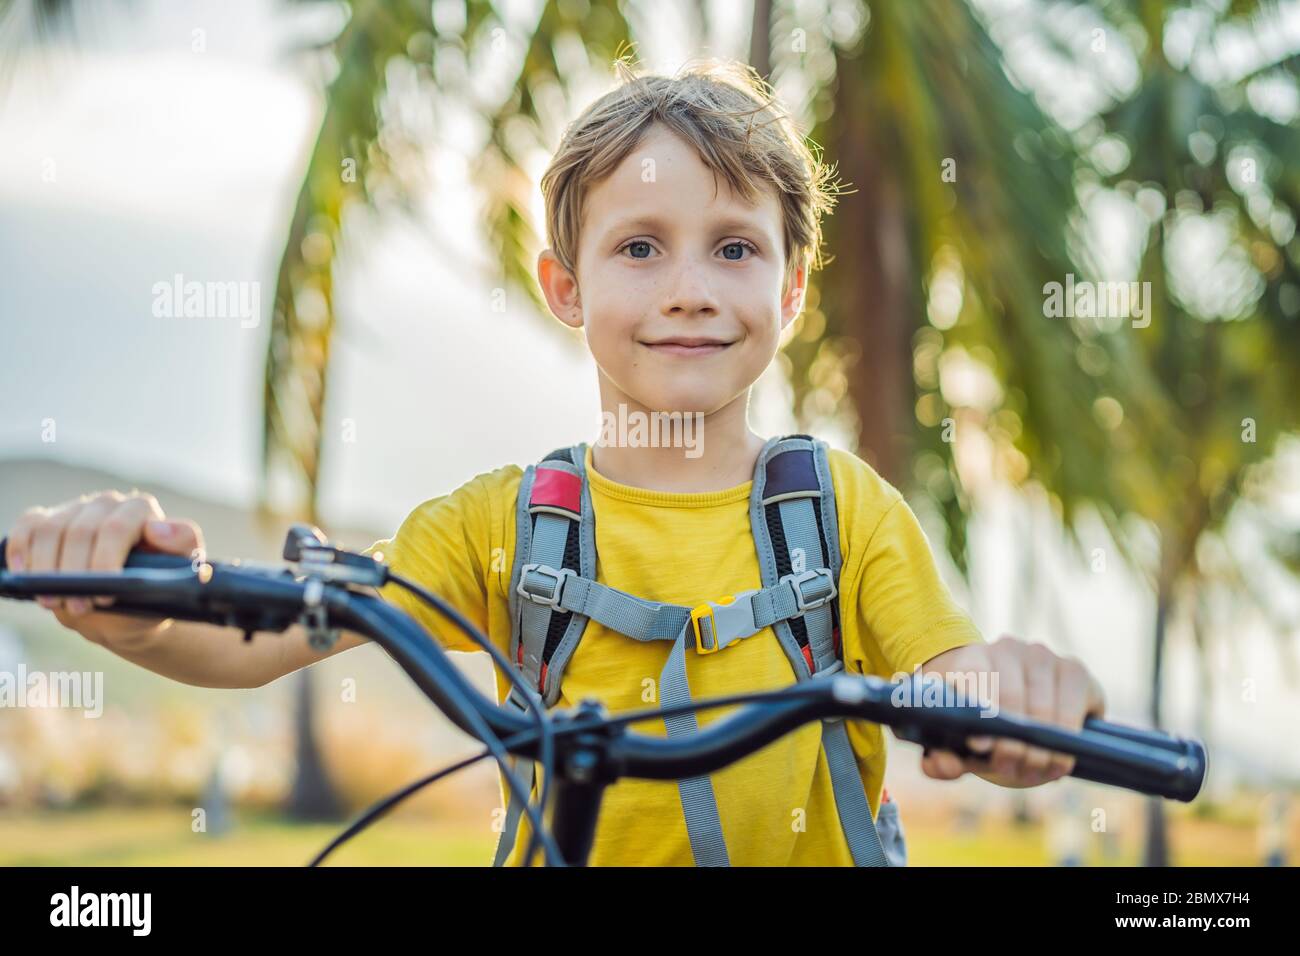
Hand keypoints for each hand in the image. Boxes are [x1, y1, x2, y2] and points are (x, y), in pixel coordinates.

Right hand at [4, 490, 204, 650]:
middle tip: (80, 606)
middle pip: (79, 532)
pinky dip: (22, 552)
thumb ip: (180, 547)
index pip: (116, 527)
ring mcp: (75, 509)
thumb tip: (157, 530)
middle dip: (76, 574)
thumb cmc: (155, 586)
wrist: (128, 602)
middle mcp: (107, 503)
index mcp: (141, 509)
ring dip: (47, 571)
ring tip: (55, 601)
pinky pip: (27, 528)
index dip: (106, 560)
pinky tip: (26, 575)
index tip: (106, 592)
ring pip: (48, 531)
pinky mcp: (48, 520)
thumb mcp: (177, 573)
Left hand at [917, 636, 1105, 787]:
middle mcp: (1007, 648)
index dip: (979, 709)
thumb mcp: (956, 743)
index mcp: (971, 658)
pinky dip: (1068, 738)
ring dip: (1041, 747)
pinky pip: (1074, 706)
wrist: (1012, 703)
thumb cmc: (979, 724)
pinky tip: (1059, 760)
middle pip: (1012, 696)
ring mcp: (1043, 656)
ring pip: (1044, 706)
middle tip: (1009, 769)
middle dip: (1012, 742)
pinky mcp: (1074, 670)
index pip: (973, 675)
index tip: (980, 745)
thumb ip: (942, 759)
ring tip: (1033, 770)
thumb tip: (944, 765)